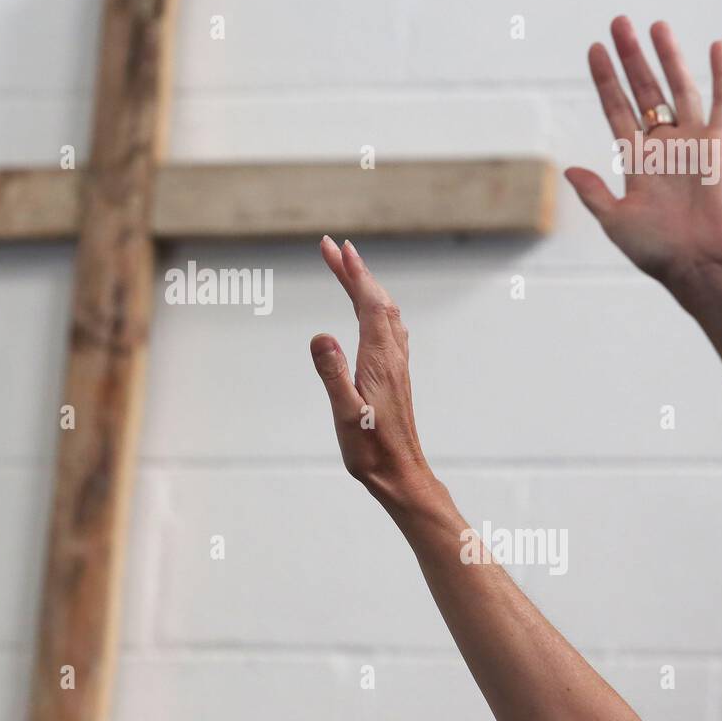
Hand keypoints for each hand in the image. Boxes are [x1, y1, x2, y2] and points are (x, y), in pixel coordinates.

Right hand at [309, 236, 435, 505]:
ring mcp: (396, 364)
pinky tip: (372, 311)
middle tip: (333, 247)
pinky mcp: (394, 375)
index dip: (352, 272)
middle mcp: (392, 355)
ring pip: (385, 312)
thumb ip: (332, 373)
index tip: (334, 247)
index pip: (368, 303)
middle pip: (377, 300)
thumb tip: (319, 336)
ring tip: (348, 268)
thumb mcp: (345, 413)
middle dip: (355, 271)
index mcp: (379, 359)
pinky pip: (387, 327)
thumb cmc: (371, 449)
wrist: (401, 474)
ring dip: (367, 285)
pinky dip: (375, 306)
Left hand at [564, 17, 721, 309]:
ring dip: (667, 57)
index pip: (616, 108)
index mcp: (635, 160)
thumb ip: (593, 192)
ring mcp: (692, 143)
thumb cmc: (656, 250)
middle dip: (632, 57)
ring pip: (678, 89)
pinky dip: (720, 76)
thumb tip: (568, 169)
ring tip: (655, 26)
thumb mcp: (615, 220)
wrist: (699, 265)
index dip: (605, 80)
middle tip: (619, 22)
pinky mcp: (720, 147)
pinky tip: (715, 47)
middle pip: (644, 90)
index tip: (594, 50)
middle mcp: (663, 145)